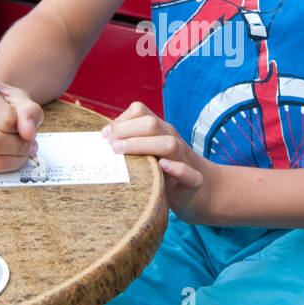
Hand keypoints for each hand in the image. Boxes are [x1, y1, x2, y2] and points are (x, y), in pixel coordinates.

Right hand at [0, 78, 42, 173]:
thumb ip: (29, 111)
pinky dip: (4, 167)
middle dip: (20, 147)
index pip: (5, 120)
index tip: (26, 127)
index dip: (23, 127)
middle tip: (29, 143)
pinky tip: (6, 155)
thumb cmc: (0, 103)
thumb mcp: (18, 98)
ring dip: (15, 159)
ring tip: (20, 149)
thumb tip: (28, 133)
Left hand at [102, 101, 220, 223]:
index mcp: (159, 132)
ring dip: (143, 145)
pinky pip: (189, 173)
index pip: (140, 112)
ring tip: (121, 153)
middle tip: (110, 146)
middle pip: (152, 124)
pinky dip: (176, 169)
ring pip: (169, 144)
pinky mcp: (194, 181)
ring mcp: (184, 160)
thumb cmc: (165, 173)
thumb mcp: (149, 153)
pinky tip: (162, 167)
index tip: (104, 136)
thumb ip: (131, 144)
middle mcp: (171, 140)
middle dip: (127, 131)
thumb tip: (101, 140)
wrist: (201, 192)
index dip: (121, 120)